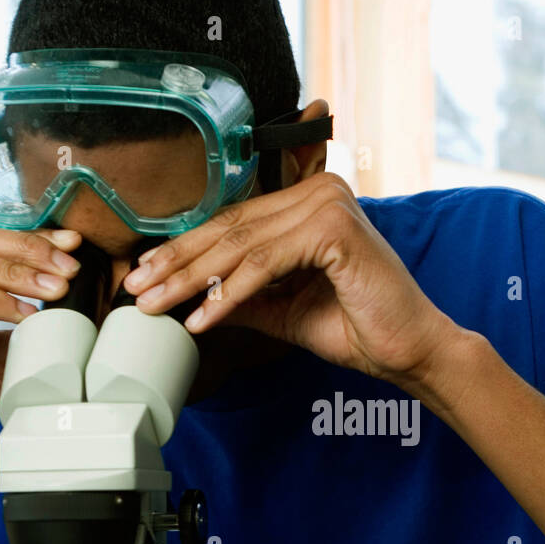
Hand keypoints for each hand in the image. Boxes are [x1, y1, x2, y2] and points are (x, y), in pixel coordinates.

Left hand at [122, 172, 459, 385]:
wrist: (407, 352)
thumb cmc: (357, 328)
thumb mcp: (283, 310)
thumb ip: (242, 294)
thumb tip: (190, 296)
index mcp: (309, 200)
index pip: (235, 222)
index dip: (186, 249)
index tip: (146, 274)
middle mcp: (319, 190)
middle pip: (231, 229)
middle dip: (178, 263)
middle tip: (137, 289)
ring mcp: (328, 204)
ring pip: (242, 245)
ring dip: (193, 279)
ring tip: (157, 305)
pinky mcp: (334, 229)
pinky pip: (266, 263)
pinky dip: (231, 293)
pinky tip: (203, 318)